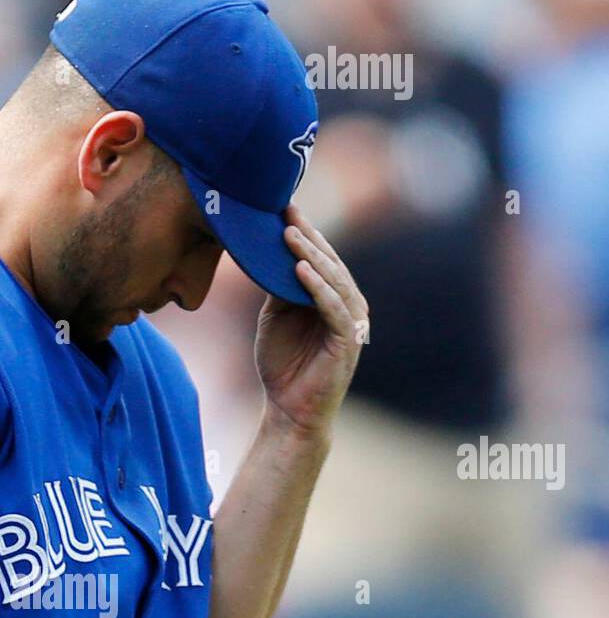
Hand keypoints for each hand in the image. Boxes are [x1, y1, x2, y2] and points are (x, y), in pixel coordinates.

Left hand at [254, 204, 368, 437]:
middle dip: (307, 236)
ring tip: (289, 234)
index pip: (318, 257)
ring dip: (310, 255)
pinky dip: (317, 287)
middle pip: (327, 262)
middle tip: (286, 211)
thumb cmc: (283, 365)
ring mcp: (350, 320)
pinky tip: (300, 269)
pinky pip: (333, 307)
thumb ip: (277, 287)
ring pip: (332, 280)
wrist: (290, 409)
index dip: (302, 232)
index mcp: (331, 296)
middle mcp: (346, 303)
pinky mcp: (347, 339)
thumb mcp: (275, 317)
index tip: (282, 207)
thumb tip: (268, 253)